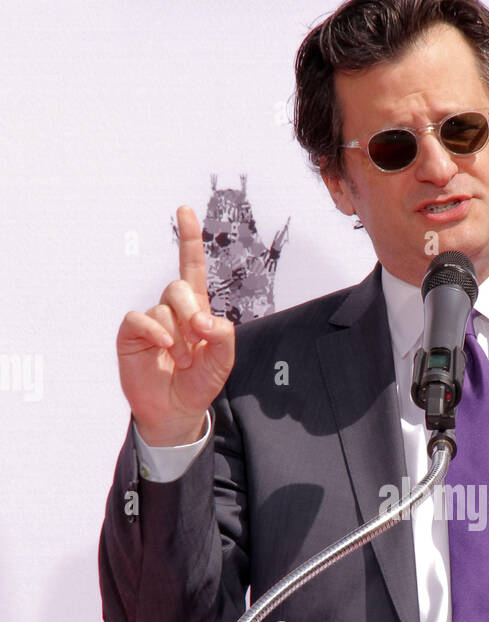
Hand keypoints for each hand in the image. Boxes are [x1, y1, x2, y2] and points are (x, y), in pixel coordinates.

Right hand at [116, 206, 235, 445]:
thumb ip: (223, 336)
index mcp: (196, 309)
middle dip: (192, 309)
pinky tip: (165, 347)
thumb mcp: (222, 361)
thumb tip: (206, 319)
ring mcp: (151, 320)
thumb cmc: (198, 383)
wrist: (176, 411)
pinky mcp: (132, 333)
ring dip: (179, 334)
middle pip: (180, 286)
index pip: (192, 267)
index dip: (189, 239)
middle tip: (199, 334)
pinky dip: (156, 331)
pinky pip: (140, 319)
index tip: (185, 210)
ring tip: (183, 359)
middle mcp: (172, 309)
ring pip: (164, 307)